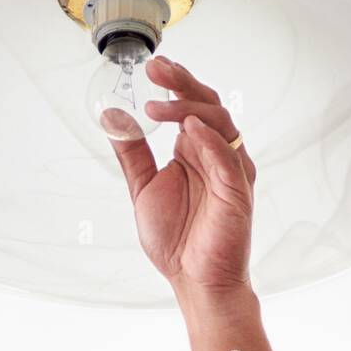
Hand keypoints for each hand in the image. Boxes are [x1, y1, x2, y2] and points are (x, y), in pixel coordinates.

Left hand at [105, 55, 256, 299]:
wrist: (194, 280)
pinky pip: (227, 156)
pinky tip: (188, 129)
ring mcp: (230, 170)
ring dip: (187, 108)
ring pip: (219, 122)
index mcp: (196, 152)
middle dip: (182, 83)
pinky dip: (209, 139)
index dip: (174, 83)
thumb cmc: (177, 241)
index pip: (191, 104)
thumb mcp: (142, 187)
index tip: (150, 69)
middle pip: (208, 104)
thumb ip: (132, 152)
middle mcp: (216, 155)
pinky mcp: (238, 190)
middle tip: (155, 70)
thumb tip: (113, 117)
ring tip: (156, 109)